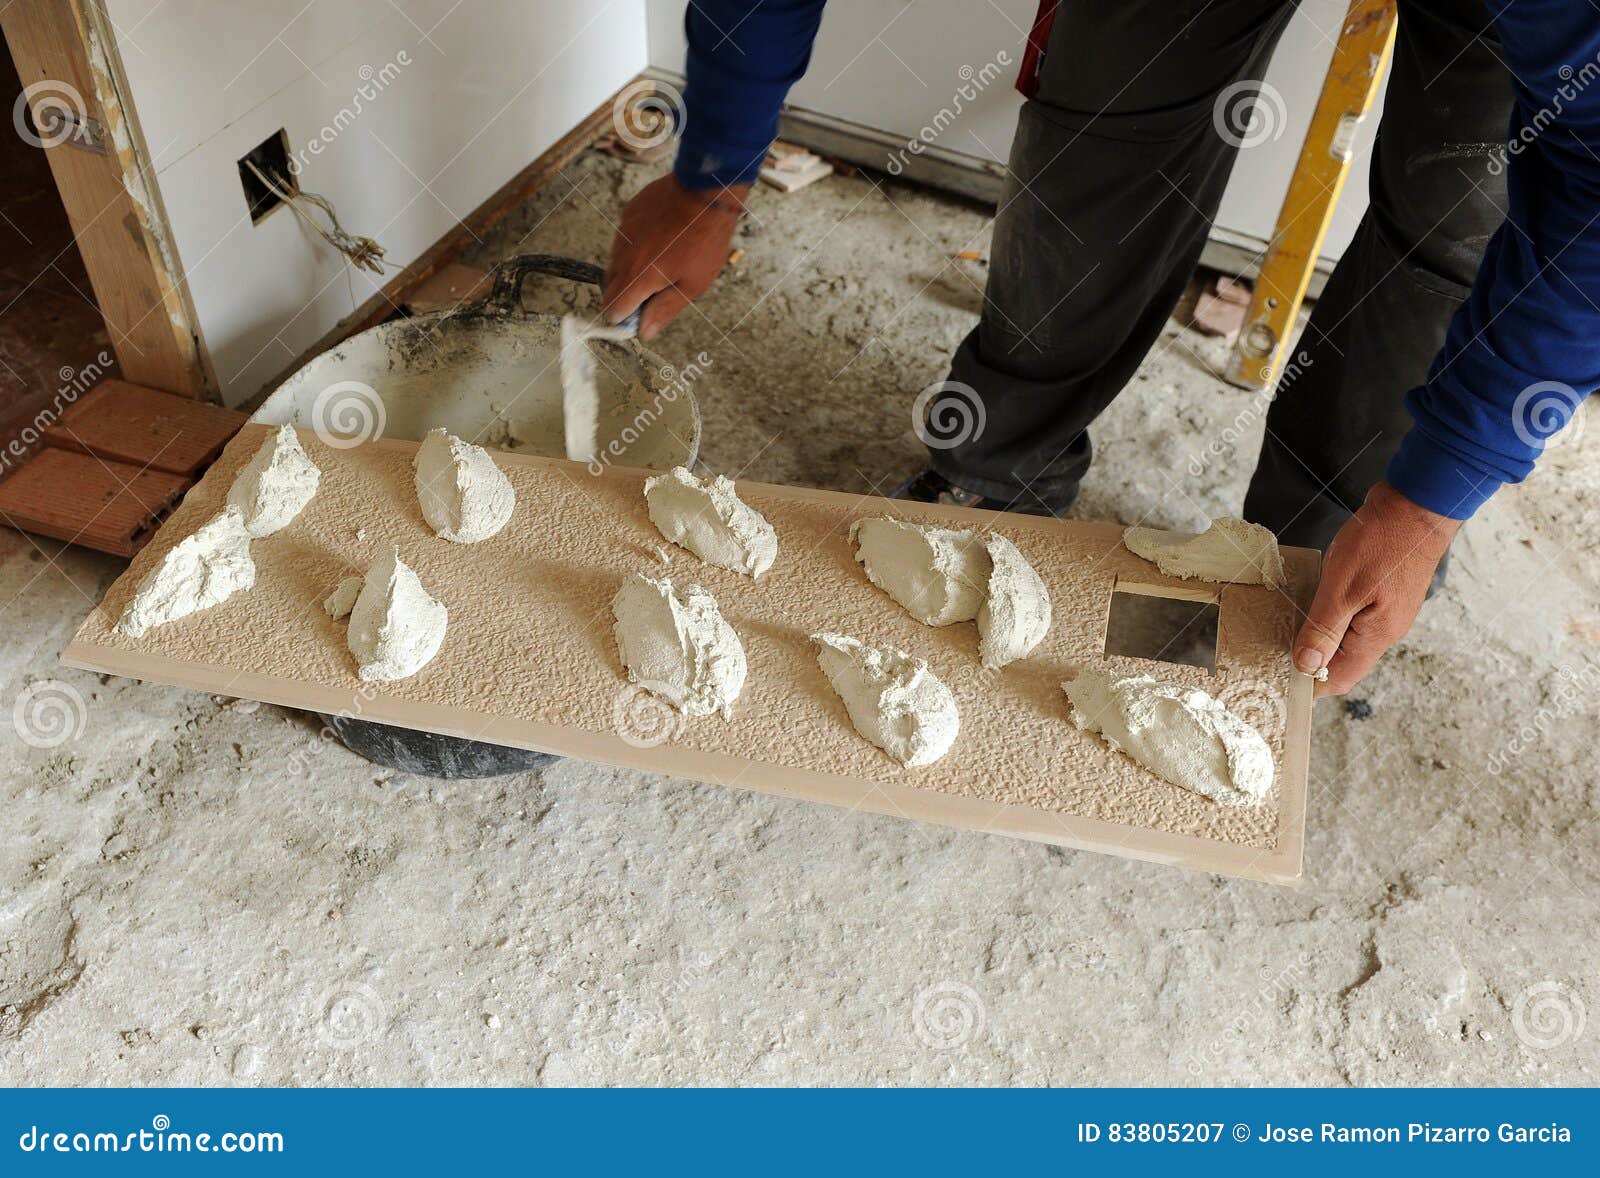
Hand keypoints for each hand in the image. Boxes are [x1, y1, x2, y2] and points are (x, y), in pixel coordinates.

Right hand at [602, 175, 748, 339]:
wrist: (706, 193)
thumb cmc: (704, 241)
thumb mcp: (692, 285)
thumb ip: (664, 310)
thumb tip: (644, 332)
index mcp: (637, 278)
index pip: (612, 309)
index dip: (624, 318)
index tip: (641, 317)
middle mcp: (623, 256)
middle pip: (610, 287)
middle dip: (627, 295)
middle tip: (656, 291)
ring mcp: (623, 232)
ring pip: (616, 262)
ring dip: (631, 270)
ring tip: (663, 262)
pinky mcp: (629, 214)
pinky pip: (624, 238)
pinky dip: (636, 246)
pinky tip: (660, 240)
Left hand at [1293, 480, 1459, 696]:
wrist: (1416, 504)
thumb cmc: (1382, 542)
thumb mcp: (1343, 587)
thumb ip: (1324, 629)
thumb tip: (1307, 664)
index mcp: (1378, 635)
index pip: (1341, 678)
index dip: (1311, 684)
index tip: (1280, 680)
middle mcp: (1385, 629)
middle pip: (1343, 661)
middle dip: (1311, 661)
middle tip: (1274, 652)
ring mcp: (1387, 611)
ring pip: (1348, 638)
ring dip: (1319, 637)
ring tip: (1285, 628)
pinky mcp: (1383, 593)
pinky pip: (1353, 616)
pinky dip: (1330, 616)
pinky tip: (1309, 604)